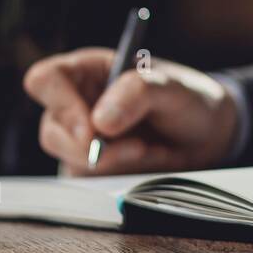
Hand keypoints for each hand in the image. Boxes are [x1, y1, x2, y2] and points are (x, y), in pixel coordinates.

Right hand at [23, 48, 239, 174]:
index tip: (91, 129)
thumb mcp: (170, 87)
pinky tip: (144, 161)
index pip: (45, 80)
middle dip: (90, 147)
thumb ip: (137, 92)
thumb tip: (99, 123)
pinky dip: (117, 176)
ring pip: (68, 159)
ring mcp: (82, 138)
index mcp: (87, 71)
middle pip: (52, 130)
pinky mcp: (93, 167)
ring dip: (109, 162)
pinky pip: (88, 181)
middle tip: (134, 147)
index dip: (59, 104)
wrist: (207, 135)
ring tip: (147, 149)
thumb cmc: (187, 99)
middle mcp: (76, 103)